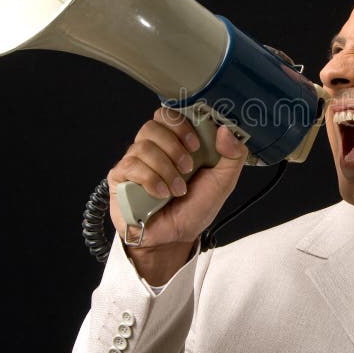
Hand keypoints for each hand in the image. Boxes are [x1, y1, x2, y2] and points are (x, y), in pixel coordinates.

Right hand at [107, 106, 247, 282]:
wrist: (176, 238)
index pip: (170, 114)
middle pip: (153, 125)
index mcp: (176, 142)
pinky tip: (162, 194)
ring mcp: (135, 162)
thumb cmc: (195, 207)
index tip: (196, 145)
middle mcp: (153, 148)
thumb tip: (226, 130)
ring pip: (143, 146)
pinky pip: (130, 166)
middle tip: (188, 167)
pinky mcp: (120, 178)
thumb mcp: (224, 181)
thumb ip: (233, 155)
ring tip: (178, 189)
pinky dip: (151, 180)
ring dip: (166, 168)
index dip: (181, 124)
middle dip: (174, 145)